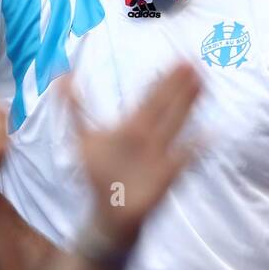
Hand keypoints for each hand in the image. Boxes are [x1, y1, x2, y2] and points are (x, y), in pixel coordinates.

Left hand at [67, 61, 200, 245]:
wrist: (108, 210)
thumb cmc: (99, 172)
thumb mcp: (82, 137)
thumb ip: (73, 108)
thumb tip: (60, 74)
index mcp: (133, 125)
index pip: (152, 97)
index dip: (165, 79)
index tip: (180, 59)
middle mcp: (150, 136)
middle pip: (165, 106)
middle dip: (178, 86)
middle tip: (193, 62)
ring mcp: (160, 155)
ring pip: (175, 124)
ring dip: (187, 105)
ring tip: (201, 84)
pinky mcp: (165, 176)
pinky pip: (182, 160)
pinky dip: (194, 149)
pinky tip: (208, 135)